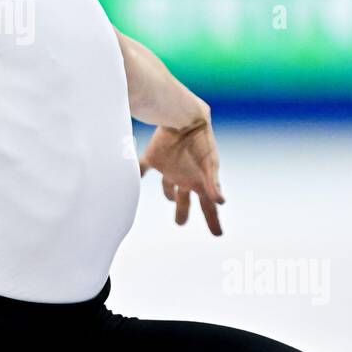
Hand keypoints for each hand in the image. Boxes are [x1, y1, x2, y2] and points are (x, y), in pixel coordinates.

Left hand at [138, 114, 224, 235]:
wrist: (184, 116)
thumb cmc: (201, 140)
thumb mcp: (210, 163)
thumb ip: (213, 182)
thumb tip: (221, 202)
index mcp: (199, 181)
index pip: (208, 207)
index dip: (213, 221)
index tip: (218, 235)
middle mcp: (185, 176)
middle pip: (185, 199)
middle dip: (183, 212)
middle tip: (179, 224)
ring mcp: (170, 167)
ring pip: (168, 186)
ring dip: (169, 194)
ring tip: (171, 199)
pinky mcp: (154, 156)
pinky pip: (142, 167)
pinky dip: (136, 172)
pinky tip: (130, 177)